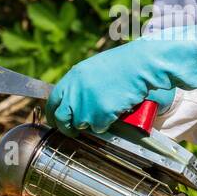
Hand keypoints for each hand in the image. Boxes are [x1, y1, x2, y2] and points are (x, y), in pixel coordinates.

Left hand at [46, 18, 196, 133]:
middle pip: (62, 117)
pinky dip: (106, 125)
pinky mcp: (101, 112)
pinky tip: (115, 114)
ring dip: (91, 124)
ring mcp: (87, 102)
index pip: (54, 101)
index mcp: (73, 77)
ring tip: (103, 116)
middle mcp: (76, 90)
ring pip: (81, 124)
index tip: (60, 122)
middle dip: (67, 127)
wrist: (142, 64)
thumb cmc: (124, 65)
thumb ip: (82, 84)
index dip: (55, 114)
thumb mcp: (95, 69)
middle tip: (74, 131)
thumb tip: (74, 102)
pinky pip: (99, 127)